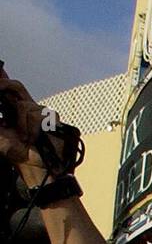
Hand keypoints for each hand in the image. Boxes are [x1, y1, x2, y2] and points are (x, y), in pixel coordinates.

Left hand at [0, 66, 51, 185]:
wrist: (35, 167)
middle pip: (17, 86)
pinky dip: (30, 128)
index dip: (2, 77)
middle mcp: (28, 109)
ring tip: (24, 138)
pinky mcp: (53, 119)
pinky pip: (36, 115)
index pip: (8, 87)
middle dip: (5, 85)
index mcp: (14, 110)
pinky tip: (32, 138)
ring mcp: (42, 113)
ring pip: (25, 105)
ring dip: (20, 124)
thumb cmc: (18, 153)